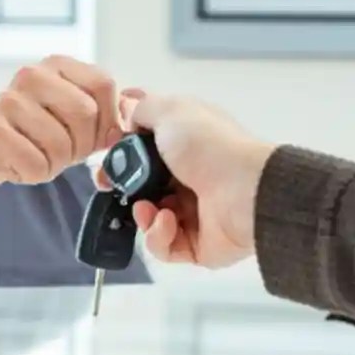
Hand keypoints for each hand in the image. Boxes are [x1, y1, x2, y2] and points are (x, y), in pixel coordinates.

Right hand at [0, 56, 122, 195]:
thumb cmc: (25, 136)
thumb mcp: (65, 117)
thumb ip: (98, 115)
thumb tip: (126, 125)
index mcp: (54, 65)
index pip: (103, 85)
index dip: (107, 120)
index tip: (95, 137)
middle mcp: (31, 75)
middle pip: (86, 114)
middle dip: (81, 146)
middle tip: (62, 153)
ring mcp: (8, 101)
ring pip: (63, 145)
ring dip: (56, 164)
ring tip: (36, 156)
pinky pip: (38, 165)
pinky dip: (35, 174)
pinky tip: (18, 164)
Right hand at [97, 91, 274, 268]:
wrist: (246, 191)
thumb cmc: (211, 147)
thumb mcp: (171, 111)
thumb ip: (143, 109)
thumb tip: (129, 112)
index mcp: (185, 144)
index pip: (145, 148)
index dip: (122, 150)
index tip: (107, 151)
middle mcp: (188, 177)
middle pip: (141, 185)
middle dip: (120, 186)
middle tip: (108, 185)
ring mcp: (193, 212)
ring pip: (148, 217)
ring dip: (140, 213)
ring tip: (147, 208)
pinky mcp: (196, 245)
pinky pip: (164, 246)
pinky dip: (158, 235)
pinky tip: (167, 220)